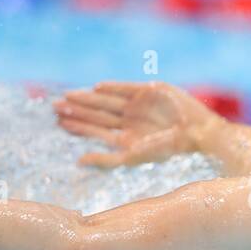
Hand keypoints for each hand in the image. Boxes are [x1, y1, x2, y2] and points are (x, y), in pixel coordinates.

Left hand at [53, 81, 221, 166]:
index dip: (77, 126)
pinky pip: (126, 87)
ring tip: (67, 96)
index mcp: (125, 137)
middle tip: (54, 106)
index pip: (95, 130)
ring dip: (88, 99)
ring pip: (106, 101)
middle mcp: (129, 121)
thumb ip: (106, 160)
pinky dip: (112, 87)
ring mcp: (138, 105)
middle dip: (76, 110)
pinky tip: (96, 88)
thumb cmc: (166, 150)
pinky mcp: (149, 90)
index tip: (57, 122)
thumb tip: (78, 162)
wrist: (195, 133)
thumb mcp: (132, 158)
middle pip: (97, 114)